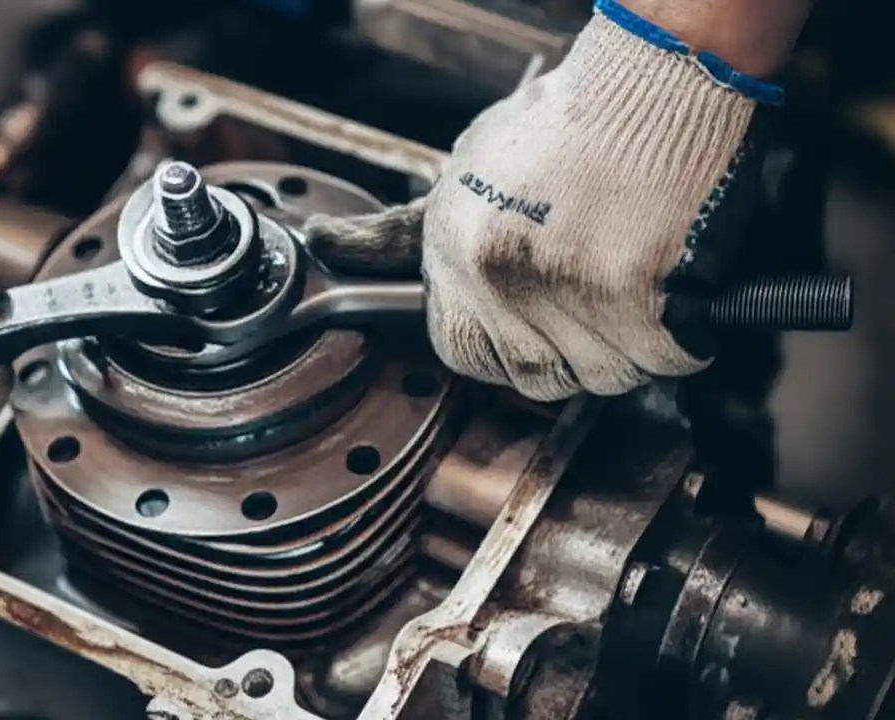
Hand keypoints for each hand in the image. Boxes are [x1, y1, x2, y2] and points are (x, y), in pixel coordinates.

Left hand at [306, 13, 763, 400]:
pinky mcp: (649, 305)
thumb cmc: (557, 129)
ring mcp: (578, 297)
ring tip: (624, 281)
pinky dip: (673, 339)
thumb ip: (395, 232)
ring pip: (600, 377)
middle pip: (533, 378)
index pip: (458, 354)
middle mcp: (508, 282)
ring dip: (620, 347)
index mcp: (459, 255)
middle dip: (559, 350)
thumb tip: (328, 244)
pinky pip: (662, 362)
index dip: (494, 342)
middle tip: (582, 297)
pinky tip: (665, 289)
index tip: (522, 318)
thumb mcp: (460, 176)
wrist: (654, 86)